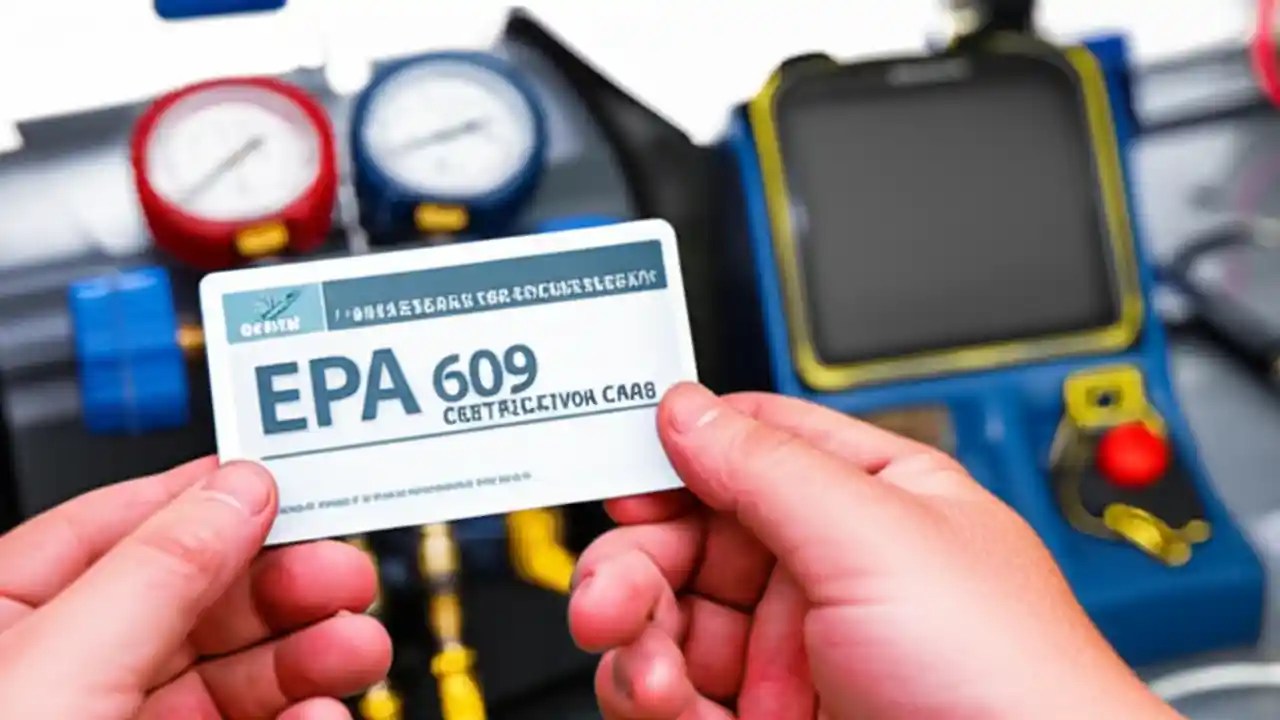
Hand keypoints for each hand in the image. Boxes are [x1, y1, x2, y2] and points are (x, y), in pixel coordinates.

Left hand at [0, 457, 390, 718]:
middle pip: (202, 598)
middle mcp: (66, 668)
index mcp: (10, 615)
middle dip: (288, 585)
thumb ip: (159, 568)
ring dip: (312, 653)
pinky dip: (301, 716)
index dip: (215, 497)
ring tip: (358, 649)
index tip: (292, 480)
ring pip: (237, 670)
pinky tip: (320, 713)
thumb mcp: (66, 664)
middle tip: (346, 576)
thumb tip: (241, 487)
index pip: (124, 525)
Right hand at [569, 384, 1178, 718]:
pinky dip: (649, 693)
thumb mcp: (879, 539)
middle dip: (638, 560)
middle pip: (689, 538)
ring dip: (637, 634)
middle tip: (613, 590)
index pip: (748, 447)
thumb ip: (770, 466)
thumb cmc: (1011, 680)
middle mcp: (825, 572)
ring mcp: (792, 655)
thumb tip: (685, 407)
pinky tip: (663, 698)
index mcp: (867, 500)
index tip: (613, 466)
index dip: (676, 453)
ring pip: (669, 618)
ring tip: (650, 663)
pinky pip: (673, 692)